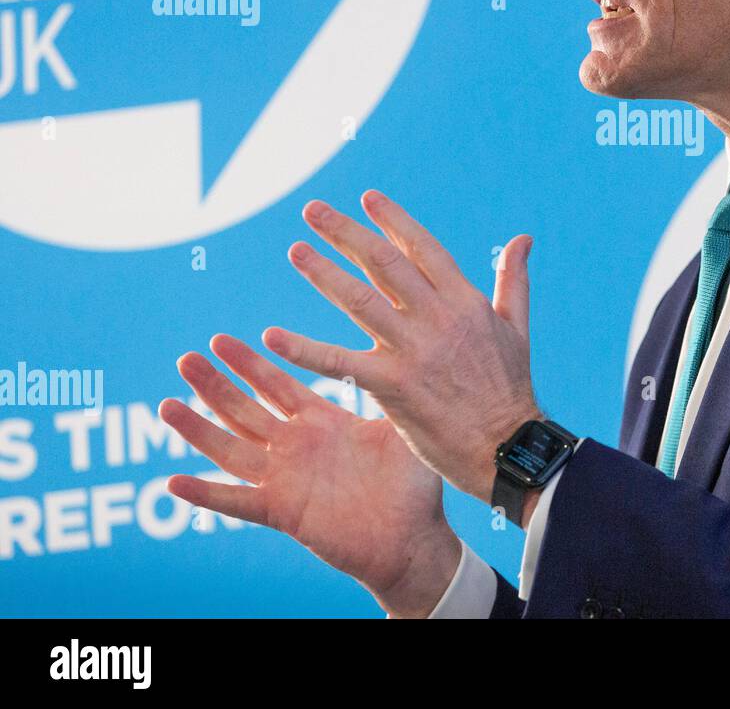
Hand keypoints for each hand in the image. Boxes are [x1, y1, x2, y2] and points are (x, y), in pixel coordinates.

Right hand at [161, 334, 461, 617]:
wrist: (413, 539)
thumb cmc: (414, 485)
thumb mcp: (401, 428)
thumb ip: (391, 392)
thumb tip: (398, 349)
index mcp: (323, 422)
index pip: (277, 385)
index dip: (249, 364)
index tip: (220, 340)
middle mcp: (298, 447)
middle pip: (246, 410)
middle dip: (215, 385)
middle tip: (185, 358)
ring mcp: (286, 479)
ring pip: (232, 450)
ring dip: (198, 430)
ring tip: (167, 405)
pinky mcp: (283, 512)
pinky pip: (239, 502)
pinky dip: (207, 494)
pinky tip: (175, 481)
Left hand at [263, 191, 542, 504]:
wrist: (505, 446)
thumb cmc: (511, 388)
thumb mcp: (517, 327)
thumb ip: (513, 279)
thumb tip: (523, 238)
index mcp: (466, 301)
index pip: (423, 248)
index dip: (393, 221)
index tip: (367, 198)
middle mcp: (437, 318)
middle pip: (384, 263)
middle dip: (346, 232)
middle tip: (313, 210)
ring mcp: (413, 350)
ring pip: (359, 300)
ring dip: (323, 272)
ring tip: (296, 250)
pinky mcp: (392, 385)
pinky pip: (339, 362)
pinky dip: (303, 348)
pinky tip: (272, 336)